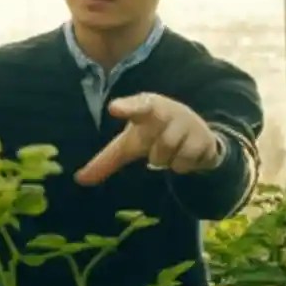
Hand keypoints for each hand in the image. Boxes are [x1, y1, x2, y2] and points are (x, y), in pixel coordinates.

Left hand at [76, 92, 222, 185]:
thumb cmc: (152, 134)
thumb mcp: (128, 145)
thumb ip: (105, 161)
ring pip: (167, 156)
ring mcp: (189, 123)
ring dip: (165, 160)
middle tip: (157, 146)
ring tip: (170, 150)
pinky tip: (185, 154)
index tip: (113, 108)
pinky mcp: (206, 139)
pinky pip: (185, 163)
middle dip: (154, 155)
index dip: (126, 107)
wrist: (195, 134)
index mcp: (146, 107)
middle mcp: (169, 111)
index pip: (137, 105)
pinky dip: (181, 165)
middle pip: (154, 147)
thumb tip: (79, 180)